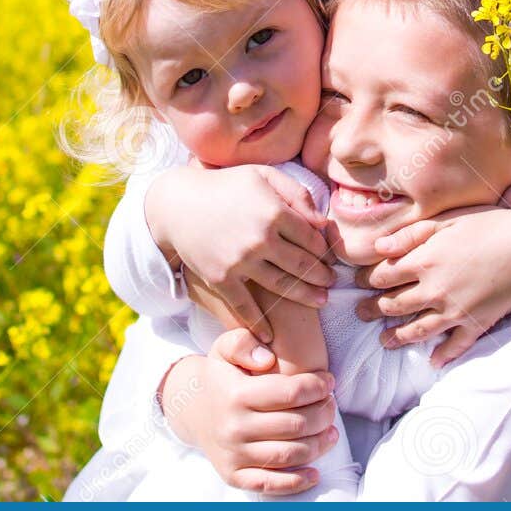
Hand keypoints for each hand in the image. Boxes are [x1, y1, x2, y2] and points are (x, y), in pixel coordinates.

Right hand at [146, 165, 333, 341]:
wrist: (178, 205)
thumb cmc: (225, 186)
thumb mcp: (263, 175)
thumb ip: (296, 193)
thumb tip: (322, 221)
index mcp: (274, 212)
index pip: (312, 239)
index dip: (325, 251)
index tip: (331, 258)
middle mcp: (261, 239)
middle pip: (302, 265)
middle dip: (321, 276)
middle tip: (331, 282)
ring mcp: (240, 262)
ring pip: (283, 286)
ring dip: (305, 296)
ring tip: (320, 300)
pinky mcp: (221, 279)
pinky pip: (245, 305)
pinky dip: (259, 323)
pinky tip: (271, 335)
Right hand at [160, 328, 339, 494]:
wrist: (194, 411)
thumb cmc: (222, 378)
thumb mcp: (224, 348)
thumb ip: (243, 342)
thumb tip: (266, 359)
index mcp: (236, 394)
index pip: (291, 392)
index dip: (318, 387)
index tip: (329, 382)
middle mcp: (234, 427)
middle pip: (296, 425)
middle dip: (323, 414)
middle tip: (331, 406)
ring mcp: (234, 455)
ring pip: (290, 455)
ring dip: (319, 445)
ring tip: (331, 432)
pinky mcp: (234, 476)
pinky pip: (270, 485)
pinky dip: (297, 482)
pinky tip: (314, 473)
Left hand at [354, 188, 510, 366]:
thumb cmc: (489, 225)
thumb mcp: (446, 222)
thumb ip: (409, 235)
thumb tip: (377, 248)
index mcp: (424, 261)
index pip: (383, 275)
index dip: (366, 279)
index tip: (358, 282)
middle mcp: (434, 290)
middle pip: (394, 305)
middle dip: (373, 309)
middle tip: (361, 313)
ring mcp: (455, 310)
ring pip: (417, 329)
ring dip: (397, 337)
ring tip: (384, 341)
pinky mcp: (476, 323)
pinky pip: (455, 345)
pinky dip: (443, 355)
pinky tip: (432, 361)